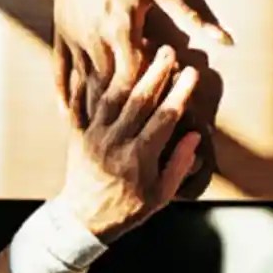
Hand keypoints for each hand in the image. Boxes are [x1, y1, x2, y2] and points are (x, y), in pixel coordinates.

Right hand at [52, 0, 229, 122]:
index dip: (146, 93)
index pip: (135, 71)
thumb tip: (224, 37)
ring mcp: (75, 40)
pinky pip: (59, 72)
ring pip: (83, 82)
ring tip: (101, 140)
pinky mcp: (60, 37)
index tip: (157, 115)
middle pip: (109, 84)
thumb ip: (190, 14)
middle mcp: (96, 38)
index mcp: (123, 28)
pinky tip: (67, 118)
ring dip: (92, 111)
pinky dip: (63, 95)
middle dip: (120, 111)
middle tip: (129, 138)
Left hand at [54, 46, 201, 242]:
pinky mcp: (77, 137)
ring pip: (111, 99)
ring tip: (138, 51)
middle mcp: (115, 142)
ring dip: (127, 73)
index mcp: (139, 157)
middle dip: (155, 72)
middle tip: (167, 50)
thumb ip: (178, 164)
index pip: (164, 118)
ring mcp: (94, 138)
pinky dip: (84, 87)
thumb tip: (195, 136)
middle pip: (138, 101)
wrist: (83, 222)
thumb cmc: (128, 209)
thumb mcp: (161, 195)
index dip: (179, 93)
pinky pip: (79, 108)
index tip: (191, 73)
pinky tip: (92, 67)